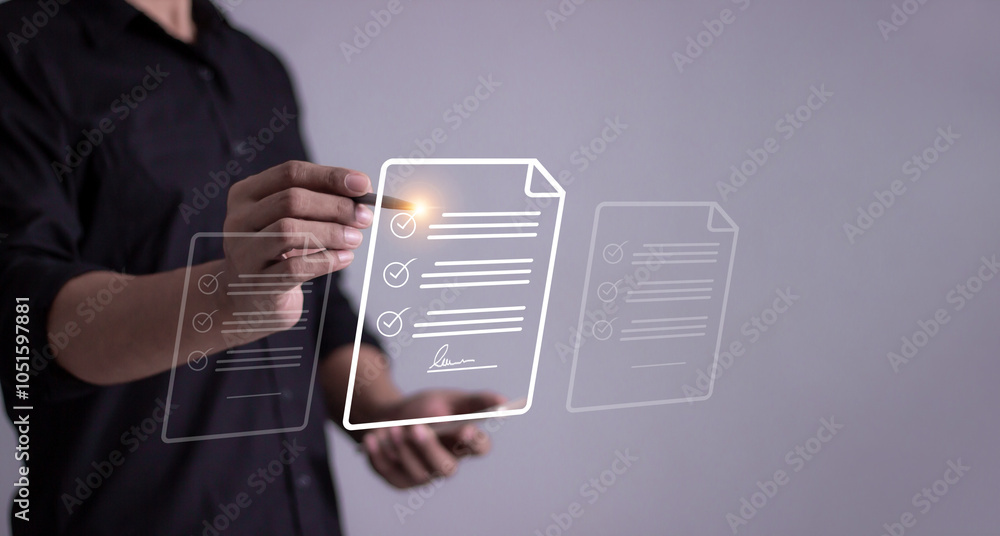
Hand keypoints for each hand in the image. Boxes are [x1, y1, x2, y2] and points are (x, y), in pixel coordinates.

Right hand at [219, 161, 372, 327]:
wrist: (249, 300)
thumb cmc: (277, 255)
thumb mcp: (292, 222)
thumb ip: (319, 204)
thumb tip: (360, 191)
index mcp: (246, 194)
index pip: (290, 173)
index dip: (330, 177)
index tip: (363, 185)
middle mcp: (239, 219)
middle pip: (292, 200)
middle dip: (335, 206)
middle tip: (364, 217)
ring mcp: (244, 252)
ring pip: (289, 231)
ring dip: (332, 232)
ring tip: (355, 239)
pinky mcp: (256, 284)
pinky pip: (295, 268)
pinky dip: (326, 260)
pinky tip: (345, 258)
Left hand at [360, 390, 505, 488]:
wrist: (390, 416)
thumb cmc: (425, 409)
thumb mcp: (449, 399)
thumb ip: (474, 401)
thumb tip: (503, 401)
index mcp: (464, 441)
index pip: (480, 448)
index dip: (475, 442)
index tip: (466, 428)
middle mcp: (447, 462)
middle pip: (447, 468)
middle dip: (429, 448)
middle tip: (415, 427)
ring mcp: (424, 474)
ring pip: (417, 472)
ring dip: (402, 448)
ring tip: (391, 427)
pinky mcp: (401, 481)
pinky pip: (390, 473)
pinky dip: (380, 455)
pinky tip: (374, 437)